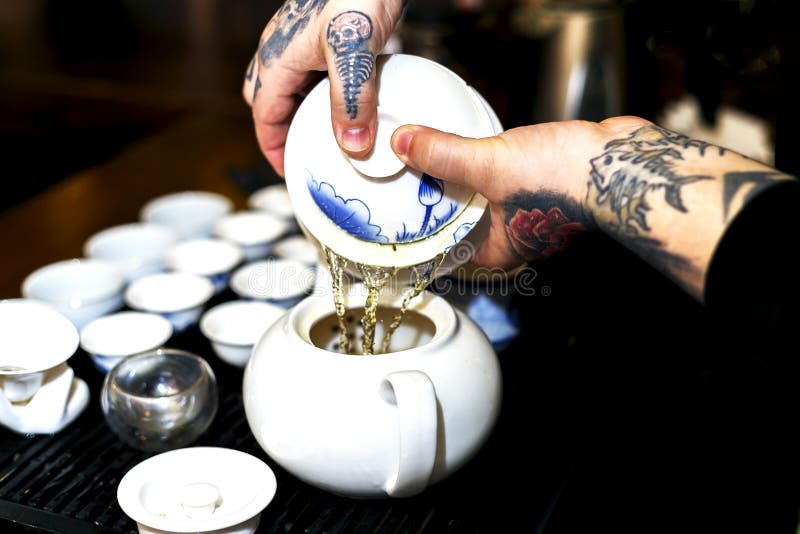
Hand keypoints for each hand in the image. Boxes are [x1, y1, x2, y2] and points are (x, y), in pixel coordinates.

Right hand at [243, 0, 404, 175]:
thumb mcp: (353, 52)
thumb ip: (351, 101)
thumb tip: (351, 146)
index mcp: (278, 60)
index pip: (264, 116)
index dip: (274, 147)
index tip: (289, 171)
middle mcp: (284, 51)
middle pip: (270, 101)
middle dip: (283, 130)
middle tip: (305, 153)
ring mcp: (303, 41)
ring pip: (293, 87)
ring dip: (306, 112)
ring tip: (329, 134)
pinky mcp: (325, 35)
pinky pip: (316, 74)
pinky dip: (326, 94)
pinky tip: (351, 100)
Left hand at [390, 116, 650, 268]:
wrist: (624, 162)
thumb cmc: (566, 180)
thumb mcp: (491, 164)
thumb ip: (445, 155)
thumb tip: (404, 143)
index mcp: (498, 250)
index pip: (446, 247)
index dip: (420, 228)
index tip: (396, 208)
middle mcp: (513, 236)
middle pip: (461, 220)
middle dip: (436, 198)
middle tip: (406, 175)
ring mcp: (530, 211)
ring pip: (482, 197)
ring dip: (462, 178)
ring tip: (432, 156)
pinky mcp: (542, 186)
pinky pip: (503, 178)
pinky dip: (487, 164)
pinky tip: (476, 145)